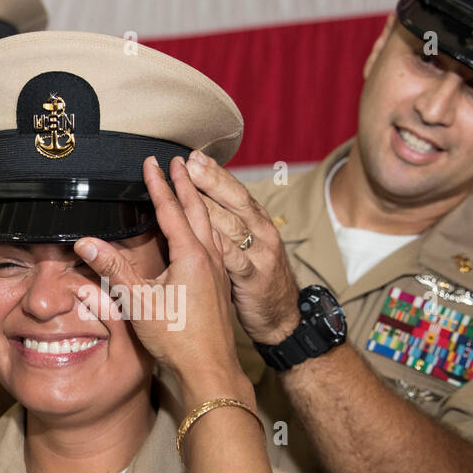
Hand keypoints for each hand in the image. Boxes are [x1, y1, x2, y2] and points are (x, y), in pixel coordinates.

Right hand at [74, 156, 248, 398]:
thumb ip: (113, 268)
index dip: (159, 185)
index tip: (152, 162)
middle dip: (186, 184)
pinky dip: (206, 224)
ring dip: (199, 202)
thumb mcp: (138, 301)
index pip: (172, 210)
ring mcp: (219, 271)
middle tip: (179, 161)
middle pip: (198, 210)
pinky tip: (203, 232)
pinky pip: (216, 241)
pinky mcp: (221, 284)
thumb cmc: (177, 339)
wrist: (210, 369)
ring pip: (211, 224)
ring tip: (191, 187)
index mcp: (191, 256)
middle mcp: (210, 257)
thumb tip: (85, 242)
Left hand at [183, 151, 302, 345]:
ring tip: (190, 192)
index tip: (194, 156)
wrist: (282, 316)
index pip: (236, 190)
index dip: (216, 172)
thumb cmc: (256, 278)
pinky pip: (237, 260)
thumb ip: (226, 225)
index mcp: (258, 221)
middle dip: (212, 180)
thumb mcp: (246, 246)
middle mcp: (263, 232)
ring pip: (235, 226)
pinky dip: (221, 248)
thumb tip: (196, 201)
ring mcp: (261, 255)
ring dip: (211, 207)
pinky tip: (205, 237)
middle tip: (190, 163)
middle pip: (236, 201)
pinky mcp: (255, 279)